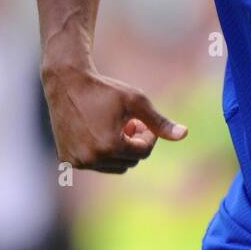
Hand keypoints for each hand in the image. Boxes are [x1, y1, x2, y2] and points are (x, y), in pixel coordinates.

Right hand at [40, 62, 187, 172]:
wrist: (66, 82)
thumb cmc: (104, 89)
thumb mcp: (136, 102)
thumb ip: (159, 122)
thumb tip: (184, 134)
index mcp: (109, 147)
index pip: (143, 153)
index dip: (147, 136)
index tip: (141, 120)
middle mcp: (91, 159)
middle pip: (129, 162)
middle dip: (133, 144)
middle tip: (127, 122)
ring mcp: (77, 162)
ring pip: (113, 167)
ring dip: (118, 150)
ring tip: (113, 127)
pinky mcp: (67, 160)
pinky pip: (96, 165)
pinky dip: (101, 153)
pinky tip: (97, 131)